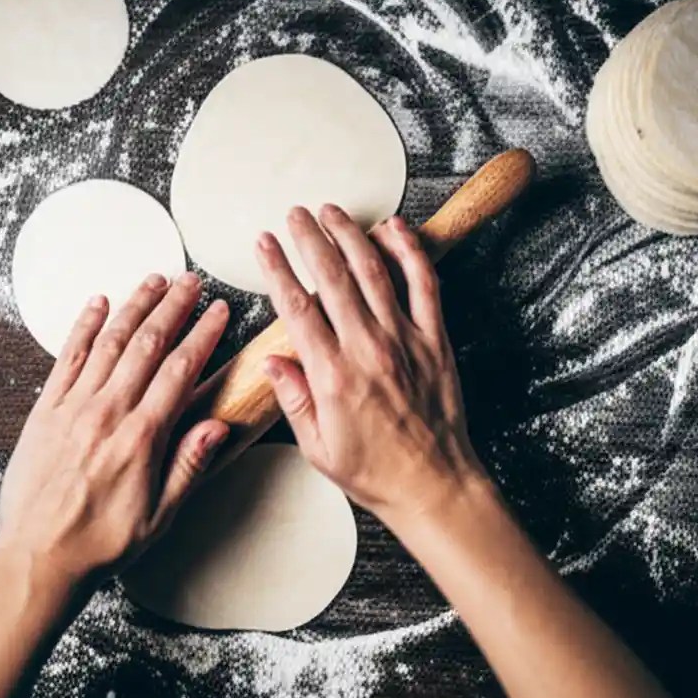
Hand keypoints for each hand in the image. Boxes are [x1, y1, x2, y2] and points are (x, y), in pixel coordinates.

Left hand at [0, 272, 230, 583]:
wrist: (39, 556)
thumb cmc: (101, 543)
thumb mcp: (160, 516)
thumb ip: (189, 466)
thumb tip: (218, 425)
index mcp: (141, 437)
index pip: (180, 370)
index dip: (202, 335)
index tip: (218, 312)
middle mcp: (107, 413)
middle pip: (147, 344)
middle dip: (172, 307)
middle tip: (191, 282)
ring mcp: (73, 407)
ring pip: (109, 342)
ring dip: (133, 306)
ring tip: (154, 280)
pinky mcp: (46, 411)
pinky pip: (67, 358)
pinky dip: (83, 327)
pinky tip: (97, 304)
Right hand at [255, 205, 489, 524]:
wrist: (433, 484)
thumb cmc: (375, 472)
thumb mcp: (316, 446)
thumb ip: (293, 398)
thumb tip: (271, 361)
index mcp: (333, 376)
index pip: (297, 307)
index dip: (276, 268)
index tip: (264, 245)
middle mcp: (368, 349)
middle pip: (332, 276)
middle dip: (309, 238)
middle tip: (295, 215)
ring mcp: (404, 339)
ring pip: (373, 270)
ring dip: (350, 234)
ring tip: (331, 212)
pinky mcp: (434, 339)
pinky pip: (424, 283)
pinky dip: (409, 250)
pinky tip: (393, 229)